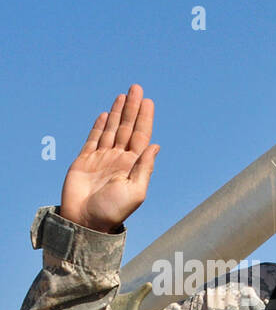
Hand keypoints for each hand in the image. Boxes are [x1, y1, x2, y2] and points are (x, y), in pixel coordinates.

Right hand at [60, 84, 158, 232]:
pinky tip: (106, 115)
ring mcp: (102, 159)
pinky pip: (93, 139)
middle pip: (127, 128)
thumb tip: (155, 146)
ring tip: (124, 96)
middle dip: (132, 108)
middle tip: (137, 88)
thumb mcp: (136, 191)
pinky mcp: (84, 161)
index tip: (148, 101)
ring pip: (111, 130)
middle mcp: (119, 159)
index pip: (141, 136)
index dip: (144, 118)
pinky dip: (100, 126)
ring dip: (118, 113)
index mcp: (133, 166)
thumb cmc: (114, 211)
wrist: (86, 221)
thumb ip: (144, 168)